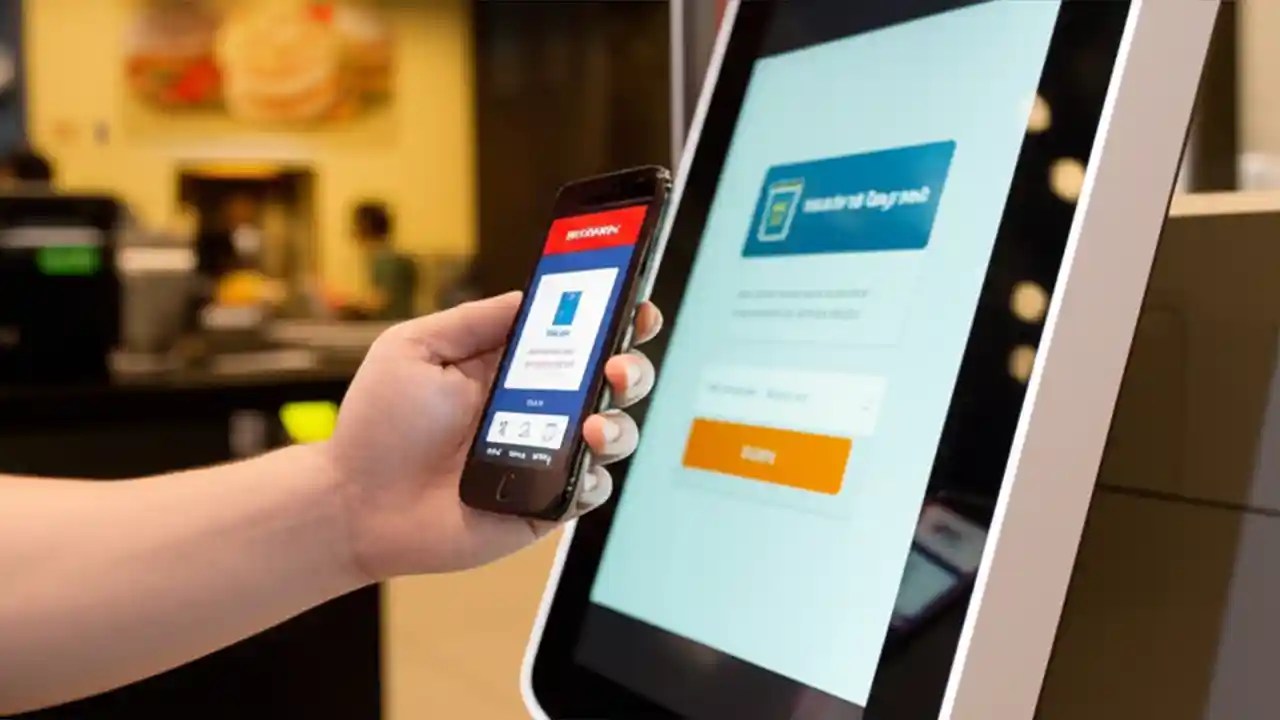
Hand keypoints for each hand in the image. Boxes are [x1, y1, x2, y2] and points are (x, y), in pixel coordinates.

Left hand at [322, 292, 661, 580]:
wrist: (355, 503)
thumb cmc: (378, 427)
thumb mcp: (414, 348)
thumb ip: (474, 321)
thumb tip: (530, 295)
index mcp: (513, 368)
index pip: (579, 338)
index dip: (615, 320)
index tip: (636, 305)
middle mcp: (540, 410)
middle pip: (611, 382)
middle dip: (632, 367)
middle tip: (618, 365)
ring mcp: (547, 457)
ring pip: (613, 434)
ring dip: (619, 422)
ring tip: (594, 422)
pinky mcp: (546, 503)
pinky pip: (591, 489)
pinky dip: (595, 475)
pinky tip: (580, 463)